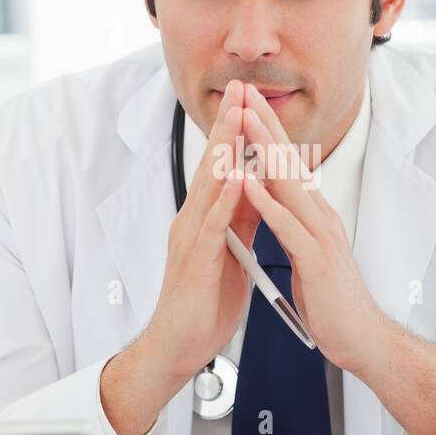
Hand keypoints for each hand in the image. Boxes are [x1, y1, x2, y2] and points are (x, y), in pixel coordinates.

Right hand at [141, 79, 260, 382]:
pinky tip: (236, 180)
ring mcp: (192, 239)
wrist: (179, 346)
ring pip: (210, 187)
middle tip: (239, 88)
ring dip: (225, 152)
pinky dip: (224, 201)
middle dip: (227, 125)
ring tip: (237, 119)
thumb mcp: (230, 252)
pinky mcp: (196, 262)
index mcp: (204, 218)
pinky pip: (212, 227)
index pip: (222, 166)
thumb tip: (256, 190)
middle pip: (212, 165)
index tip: (247, 98)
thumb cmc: (203, 304)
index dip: (234, 131)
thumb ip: (240, 220)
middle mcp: (193, 221)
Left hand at [238, 83, 391, 373]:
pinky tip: (249, 183)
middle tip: (244, 92)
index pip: (287, 164)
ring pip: (289, 184)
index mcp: (314, 215)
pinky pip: (288, 225)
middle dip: (265, 125)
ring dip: (263, 150)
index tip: (246, 104)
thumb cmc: (331, 299)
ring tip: (242, 122)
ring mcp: (320, 235)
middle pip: (289, 161)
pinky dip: (267, 202)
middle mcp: (320, 216)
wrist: (359, 338)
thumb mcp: (308, 253)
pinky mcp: (316, 259)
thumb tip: (278, 204)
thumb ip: (293, 226)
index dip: (267, 132)